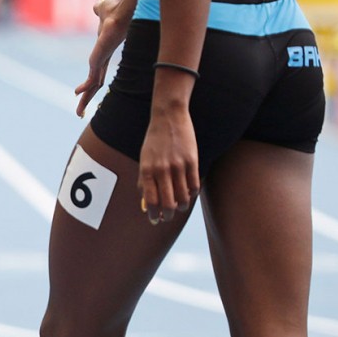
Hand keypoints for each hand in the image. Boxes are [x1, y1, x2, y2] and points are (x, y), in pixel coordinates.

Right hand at [75, 0, 132, 117]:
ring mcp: (100, 63)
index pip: (96, 73)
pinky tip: (77, 94)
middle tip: (81, 113)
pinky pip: (90, 80)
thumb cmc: (115, 11)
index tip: (83, 92)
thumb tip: (98, 5)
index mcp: (103, 54)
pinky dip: (84, 88)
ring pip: (93, 87)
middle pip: (94, 85)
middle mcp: (102, 61)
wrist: (120, 15)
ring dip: (85, 101)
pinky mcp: (97, 63)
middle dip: (88, 99)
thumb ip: (99, 10)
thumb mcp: (103, 11)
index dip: (90, 83)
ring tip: (79, 114)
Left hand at [138, 106, 198, 223]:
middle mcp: (162, 170)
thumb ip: (143, 181)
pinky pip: (194, 185)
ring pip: (183, 197)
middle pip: (167, 203)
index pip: (151, 200)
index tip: (156, 219)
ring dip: (182, 206)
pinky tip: (189, 193)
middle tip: (169, 216)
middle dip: (168, 214)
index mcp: (147, 170)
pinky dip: (192, 193)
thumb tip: (146, 203)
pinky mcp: (192, 161)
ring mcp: (178, 166)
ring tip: (180, 206)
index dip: (154, 214)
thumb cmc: (154, 140)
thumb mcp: (144, 160)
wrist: (168, 117)